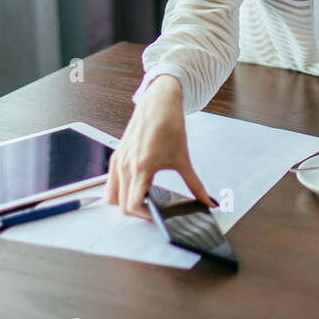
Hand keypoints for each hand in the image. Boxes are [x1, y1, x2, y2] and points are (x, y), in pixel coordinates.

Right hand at [105, 75, 216, 217]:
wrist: (159, 103)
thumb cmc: (169, 126)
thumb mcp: (183, 160)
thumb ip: (195, 186)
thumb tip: (208, 202)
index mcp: (142, 167)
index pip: (132, 205)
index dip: (144, 216)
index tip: (157, 216)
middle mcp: (125, 165)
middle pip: (120, 205)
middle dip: (135, 212)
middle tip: (152, 210)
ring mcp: (118, 160)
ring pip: (110, 195)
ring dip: (123, 202)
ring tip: (143, 200)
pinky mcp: (116, 156)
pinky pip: (110, 181)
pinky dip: (119, 189)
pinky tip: (135, 186)